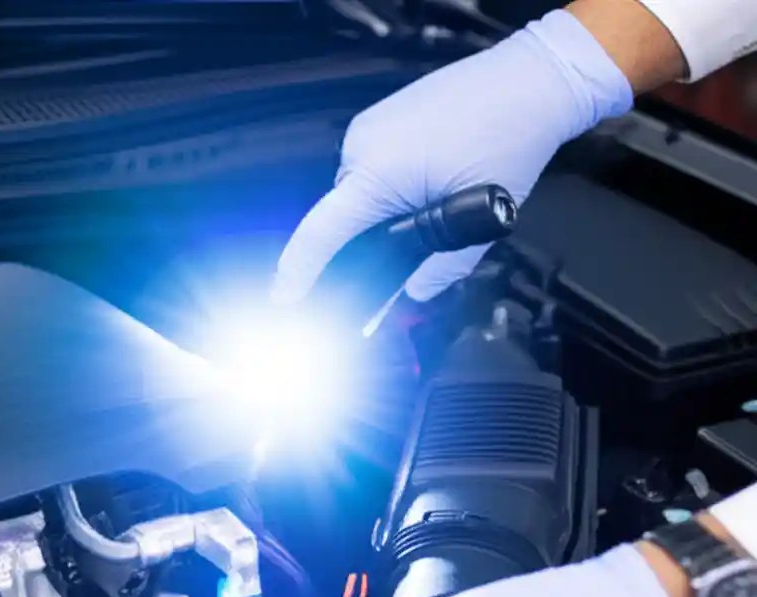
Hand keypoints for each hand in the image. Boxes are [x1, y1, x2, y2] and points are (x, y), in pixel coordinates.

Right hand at [270, 9, 632, 304]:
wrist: (531, 79)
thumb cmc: (511, 137)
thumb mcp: (482, 219)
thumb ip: (444, 267)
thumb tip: (414, 293)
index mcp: (378, 172)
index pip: (322, 232)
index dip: (299, 271)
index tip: (285, 297)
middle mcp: (361, 146)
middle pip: (344, 214)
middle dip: (369, 238)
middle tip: (412, 247)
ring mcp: (368, 126)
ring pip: (360, 190)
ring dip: (386, 207)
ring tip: (437, 197)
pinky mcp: (380, 116)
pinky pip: (371, 164)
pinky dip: (392, 181)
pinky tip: (432, 176)